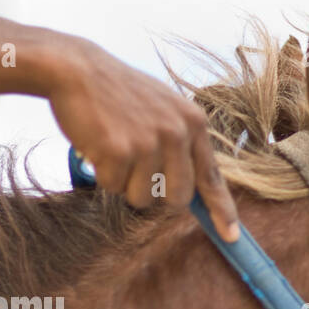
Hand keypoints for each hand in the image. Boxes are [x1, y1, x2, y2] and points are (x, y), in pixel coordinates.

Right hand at [48, 37, 239, 241]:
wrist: (77, 70)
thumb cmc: (117, 93)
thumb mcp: (162, 108)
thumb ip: (180, 143)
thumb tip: (189, 190)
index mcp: (193, 122)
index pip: (212, 177)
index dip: (222, 211)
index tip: (231, 238)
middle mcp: (177, 132)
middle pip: (177, 198)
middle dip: (156, 194)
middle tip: (134, 166)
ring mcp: (149, 142)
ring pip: (142, 198)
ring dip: (124, 182)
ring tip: (113, 146)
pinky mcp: (120, 151)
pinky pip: (112, 188)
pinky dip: (101, 174)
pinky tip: (97, 144)